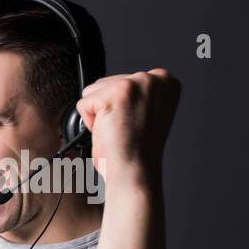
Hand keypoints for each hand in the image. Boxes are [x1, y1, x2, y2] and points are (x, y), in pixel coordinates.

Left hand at [75, 68, 180, 187]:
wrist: (135, 170)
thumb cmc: (138, 151)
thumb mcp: (146, 113)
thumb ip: (138, 95)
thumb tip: (119, 88)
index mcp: (165, 83)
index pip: (122, 82)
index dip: (119, 107)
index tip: (130, 121)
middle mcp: (155, 78)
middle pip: (105, 84)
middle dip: (107, 109)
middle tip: (123, 128)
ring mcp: (137, 82)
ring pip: (92, 92)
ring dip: (98, 114)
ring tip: (118, 129)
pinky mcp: (117, 92)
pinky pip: (83, 104)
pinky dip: (89, 122)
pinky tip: (109, 131)